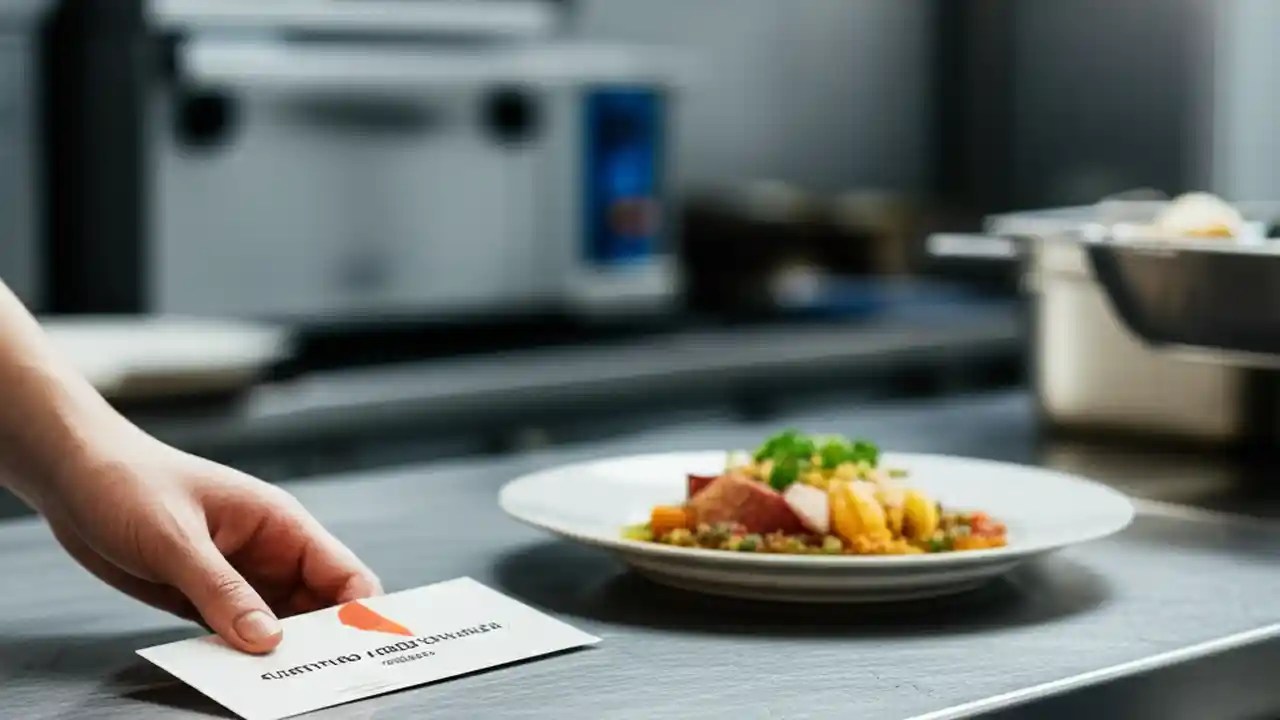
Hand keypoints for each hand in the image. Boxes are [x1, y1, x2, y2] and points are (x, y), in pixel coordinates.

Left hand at [33, 434, 380, 653]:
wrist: (74, 476)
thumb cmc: (127, 484)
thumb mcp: (175, 539)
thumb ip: (222, 592)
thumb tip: (267, 642)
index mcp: (280, 525)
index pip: (343, 573)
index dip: (360, 612)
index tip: (358, 650)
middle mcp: (269, 554)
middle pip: (320, 607)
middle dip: (321, 642)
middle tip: (315, 677)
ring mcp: (240, 578)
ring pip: (280, 627)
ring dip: (278, 654)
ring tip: (274, 684)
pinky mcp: (207, 598)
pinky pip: (237, 635)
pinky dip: (240, 657)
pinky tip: (234, 675)